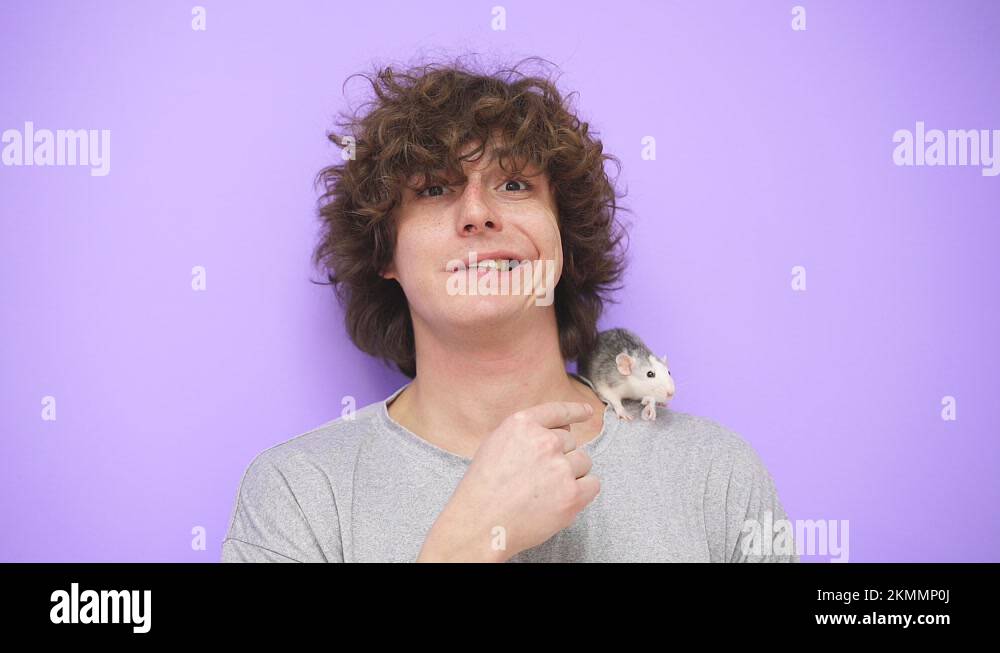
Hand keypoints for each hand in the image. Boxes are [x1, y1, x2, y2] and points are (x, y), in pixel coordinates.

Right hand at [418, 401, 600, 561]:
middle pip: (570, 441)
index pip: (557, 411)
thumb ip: (525, 434)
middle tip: (540, 477)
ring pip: (583, 461)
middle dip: (560, 456)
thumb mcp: (494, 445)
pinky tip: (563, 500)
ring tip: (546, 491)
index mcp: (522, 425)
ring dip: (571, 474)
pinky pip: (593, 484)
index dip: (575, 411)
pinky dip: (583, 491)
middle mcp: (544, 441)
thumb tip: (559, 431)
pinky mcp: (572, 494)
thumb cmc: (483, 488)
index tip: (587, 412)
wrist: (480, 524)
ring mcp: (560, 467)